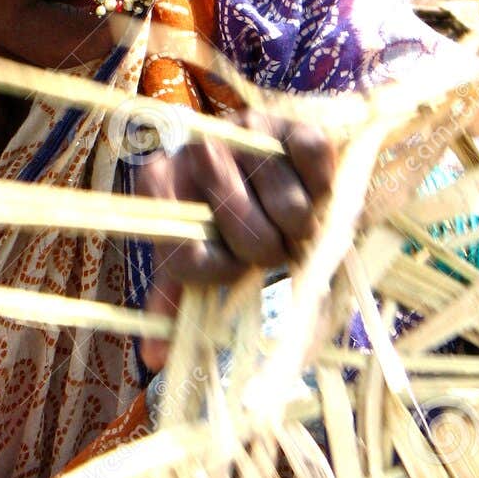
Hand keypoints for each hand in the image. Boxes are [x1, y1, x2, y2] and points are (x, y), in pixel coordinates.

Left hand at [137, 111, 335, 371]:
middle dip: (271, 253)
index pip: (189, 261)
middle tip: (274, 241)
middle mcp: (194, 151)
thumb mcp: (195, 254)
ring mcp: (240, 129)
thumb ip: (177, 302)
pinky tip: (308, 184)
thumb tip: (156, 359)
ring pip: (292, 210)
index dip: (223, 274)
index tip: (236, 267)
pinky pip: (316, 167)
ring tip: (291, 218)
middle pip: (251, 240)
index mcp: (157, 185)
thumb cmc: (224, 217)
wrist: (264, 151)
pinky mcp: (287, 118)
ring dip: (303, 227)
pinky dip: (323, 186)